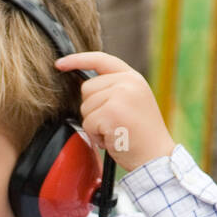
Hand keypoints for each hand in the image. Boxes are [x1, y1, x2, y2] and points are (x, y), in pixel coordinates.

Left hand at [53, 51, 174, 172]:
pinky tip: (112, 139)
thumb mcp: (133, 102)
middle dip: (92, 109)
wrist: (156, 156)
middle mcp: (128, 82)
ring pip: (85, 107)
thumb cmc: (142, 136)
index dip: (78, 60)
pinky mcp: (111, 112)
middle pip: (87, 88)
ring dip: (94, 125)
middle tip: (112, 123)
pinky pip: (87, 123)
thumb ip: (114, 90)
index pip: (101, 60)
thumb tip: (85, 88)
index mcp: (133, 78)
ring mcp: (120, 95)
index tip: (60, 64)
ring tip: (114, 132)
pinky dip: (95, 136)